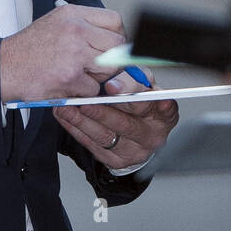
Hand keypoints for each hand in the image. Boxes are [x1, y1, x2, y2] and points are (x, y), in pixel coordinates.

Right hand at [0, 4, 125, 100]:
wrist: (4, 68)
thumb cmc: (28, 49)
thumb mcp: (56, 23)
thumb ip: (85, 27)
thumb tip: (114, 38)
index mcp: (73, 14)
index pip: (114, 21)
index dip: (118, 36)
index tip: (114, 46)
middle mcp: (75, 30)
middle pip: (117, 45)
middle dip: (113, 59)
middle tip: (98, 66)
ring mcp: (74, 53)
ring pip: (109, 68)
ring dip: (97, 76)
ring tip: (77, 73)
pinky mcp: (70, 76)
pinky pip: (93, 88)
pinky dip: (83, 91)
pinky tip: (67, 84)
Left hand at [54, 68, 178, 168]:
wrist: (134, 132)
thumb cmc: (138, 102)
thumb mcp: (141, 85)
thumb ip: (132, 78)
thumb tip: (115, 69)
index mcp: (165, 113)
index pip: (150, 103)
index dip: (130, 93)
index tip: (111, 86)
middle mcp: (152, 135)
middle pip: (126, 124)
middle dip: (102, 111)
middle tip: (84, 101)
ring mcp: (135, 151)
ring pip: (105, 136)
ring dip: (82, 120)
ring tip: (67, 107)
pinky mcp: (117, 160)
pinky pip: (93, 145)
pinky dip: (76, 129)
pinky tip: (66, 117)